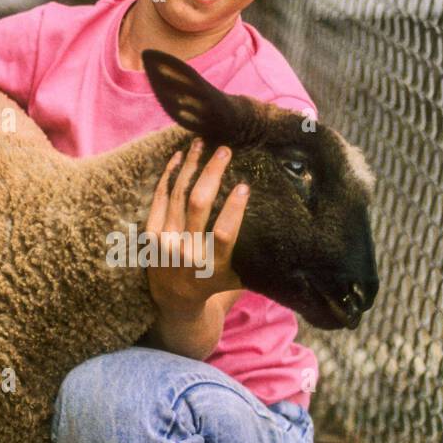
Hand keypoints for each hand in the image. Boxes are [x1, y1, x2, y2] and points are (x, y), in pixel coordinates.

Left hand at [144, 137, 248, 317]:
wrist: (175, 299)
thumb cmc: (216, 280)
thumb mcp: (239, 273)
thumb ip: (256, 254)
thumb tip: (290, 229)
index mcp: (212, 264)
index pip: (223, 232)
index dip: (234, 208)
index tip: (246, 185)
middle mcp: (187, 252)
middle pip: (198, 204)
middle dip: (212, 173)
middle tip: (225, 150)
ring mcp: (166, 242)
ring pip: (178, 195)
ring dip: (191, 165)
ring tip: (200, 143)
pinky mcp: (151, 234)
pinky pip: (160, 198)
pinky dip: (169, 175)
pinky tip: (179, 157)